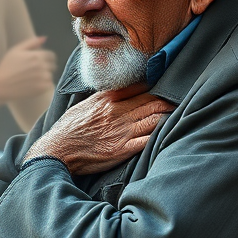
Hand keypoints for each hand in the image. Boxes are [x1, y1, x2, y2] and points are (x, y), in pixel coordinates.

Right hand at [0, 36, 55, 103]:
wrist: (0, 86)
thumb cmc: (6, 67)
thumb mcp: (16, 50)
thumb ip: (31, 43)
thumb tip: (45, 38)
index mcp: (37, 56)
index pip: (52, 56)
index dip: (47, 59)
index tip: (41, 63)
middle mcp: (42, 66)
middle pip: (53, 66)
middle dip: (46, 68)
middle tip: (35, 72)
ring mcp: (43, 78)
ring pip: (50, 76)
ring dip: (44, 77)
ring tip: (32, 79)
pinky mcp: (42, 89)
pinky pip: (49, 85)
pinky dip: (44, 86)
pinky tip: (33, 86)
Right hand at [26, 85, 173, 175]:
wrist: (57, 152)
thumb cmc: (68, 130)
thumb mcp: (84, 105)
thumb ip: (103, 97)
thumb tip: (117, 90)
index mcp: (107, 100)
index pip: (140, 86)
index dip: (156, 85)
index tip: (166, 85)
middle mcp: (116, 113)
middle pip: (152, 102)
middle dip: (168, 101)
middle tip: (180, 100)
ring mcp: (121, 132)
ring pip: (155, 118)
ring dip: (169, 116)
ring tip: (178, 115)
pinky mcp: (122, 150)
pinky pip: (148, 139)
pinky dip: (160, 134)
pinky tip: (168, 133)